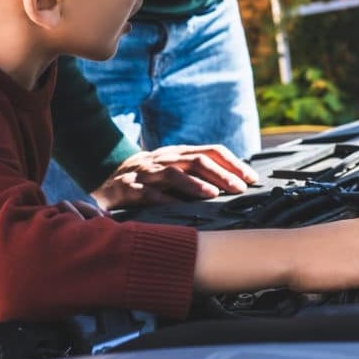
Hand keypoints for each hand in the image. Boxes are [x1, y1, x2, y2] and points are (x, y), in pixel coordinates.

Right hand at [90, 144, 260, 210]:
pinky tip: (178, 207)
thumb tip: (236, 184)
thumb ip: (200, 173)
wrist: (108, 176)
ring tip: (212, 194)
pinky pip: (148, 193)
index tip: (251, 178)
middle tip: (238, 188)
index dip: (233, 163)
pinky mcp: (129, 188)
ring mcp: (147, 172)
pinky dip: (164, 200)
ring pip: (173, 173)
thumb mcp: (177, 168)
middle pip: (197, 161)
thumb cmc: (152, 176)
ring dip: (194, 184)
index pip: (212, 151)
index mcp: (180, 153)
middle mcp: (166, 159)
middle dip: (221, 173)